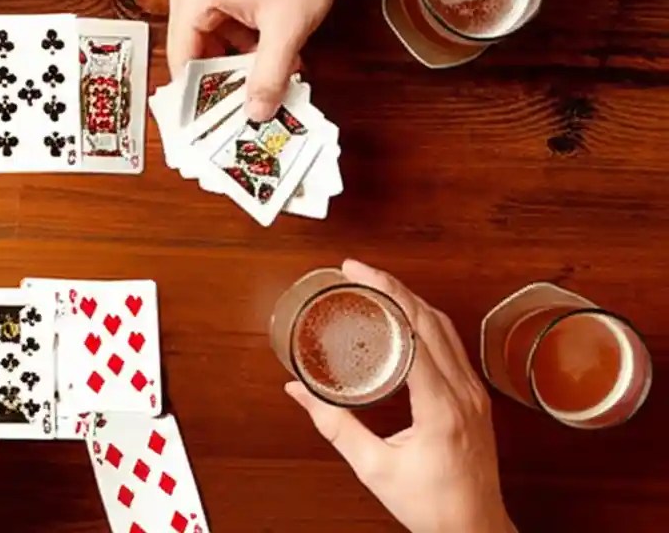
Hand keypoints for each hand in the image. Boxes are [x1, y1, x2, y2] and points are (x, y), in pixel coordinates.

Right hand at [167, 0, 344, 119]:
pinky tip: (275, 62)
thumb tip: (255, 113)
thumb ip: (268, 76)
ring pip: (214, 47)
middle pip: (195, 56)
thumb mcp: (286, 29)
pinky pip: (226, 32)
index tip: (212, 125)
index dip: (196, 96)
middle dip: (223, 83)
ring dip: (240, 68)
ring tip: (268, 85)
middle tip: (245, 110)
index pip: (181, 62)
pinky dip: (247, 49)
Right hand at [285, 260, 515, 532]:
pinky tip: (406, 319)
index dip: (386, 295)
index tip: (357, 274)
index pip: (415, 332)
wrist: (475, 531)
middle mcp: (464, 393)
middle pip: (432, 319)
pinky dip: (427, 322)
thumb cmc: (432, 506)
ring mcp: (476, 393)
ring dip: (412, 299)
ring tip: (377, 286)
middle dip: (394, 286)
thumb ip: (334, 425)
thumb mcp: (374, 468)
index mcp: (441, 407)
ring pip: (446, 328)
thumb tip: (300, 392)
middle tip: (358, 270)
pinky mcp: (477, 399)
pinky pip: (453, 346)